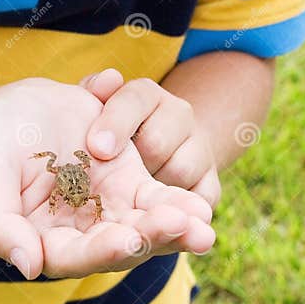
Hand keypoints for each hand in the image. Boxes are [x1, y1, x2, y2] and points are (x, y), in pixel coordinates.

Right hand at [0, 77, 215, 279]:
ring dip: (176, 228)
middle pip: (122, 246)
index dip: (102, 251)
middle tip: (186, 230)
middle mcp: (83, 234)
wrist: (16, 109)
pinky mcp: (129, 182)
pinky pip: (158, 196)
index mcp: (45, 243)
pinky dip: (179, 202)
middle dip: (154, 239)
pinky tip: (201, 207)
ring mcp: (110, 210)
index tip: (128, 240)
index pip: (76, 257)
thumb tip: (28, 267)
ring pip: (147, 226)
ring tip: (202, 224)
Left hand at [78, 68, 220, 207]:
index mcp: (147, 96)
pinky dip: (179, 214)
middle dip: (134, 163)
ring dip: (152, 191)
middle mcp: (179, 117)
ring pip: (179, 170)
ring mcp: (198, 150)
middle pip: (158, 140)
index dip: (116, 121)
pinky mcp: (210, 185)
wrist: (155, 155)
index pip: (136, 98)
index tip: (97, 148)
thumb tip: (107, 80)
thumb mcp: (95, 111)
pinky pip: (200, 200)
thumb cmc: (109, 135)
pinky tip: (154, 224)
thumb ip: (94, 93)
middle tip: (109, 185)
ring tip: (129, 206)